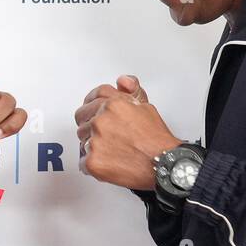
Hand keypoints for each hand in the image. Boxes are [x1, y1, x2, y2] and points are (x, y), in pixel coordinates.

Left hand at [74, 74, 179, 188]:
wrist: (163, 164)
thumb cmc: (156, 140)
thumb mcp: (146, 107)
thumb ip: (130, 92)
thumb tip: (122, 81)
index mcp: (113, 104)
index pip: (92, 98)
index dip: (93, 105)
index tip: (94, 111)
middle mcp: (101, 120)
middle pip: (81, 118)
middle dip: (90, 124)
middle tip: (104, 134)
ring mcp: (95, 141)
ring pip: (82, 140)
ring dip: (92, 144)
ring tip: (111, 149)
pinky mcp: (92, 161)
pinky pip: (82, 162)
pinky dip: (92, 164)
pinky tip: (108, 162)